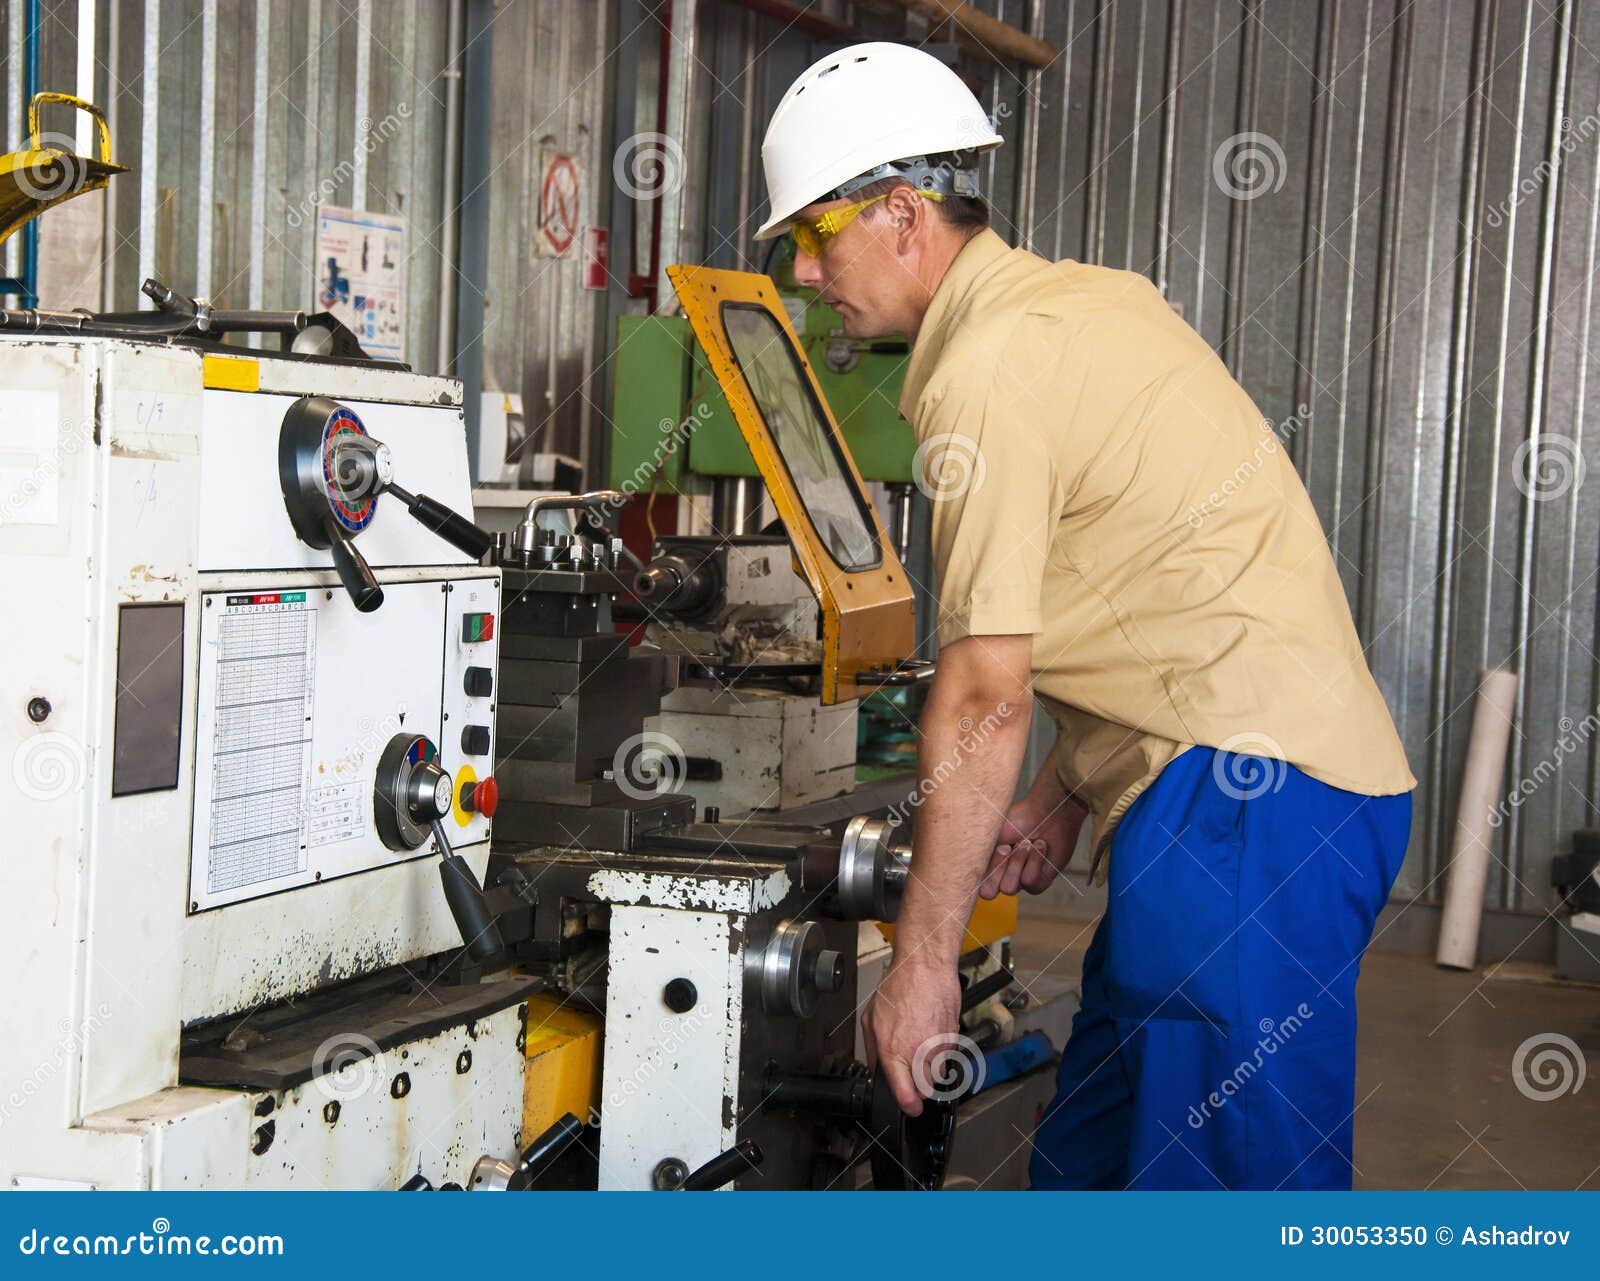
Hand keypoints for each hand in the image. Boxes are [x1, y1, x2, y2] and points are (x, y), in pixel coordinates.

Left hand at [861, 956, 960, 1115]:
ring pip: (938, 1077)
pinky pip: (947, 1058)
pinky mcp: (953, 1038)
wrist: (925, 967)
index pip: (906, 1095)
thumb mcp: (871, 1019)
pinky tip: (929, 1038)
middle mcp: (919, 1053)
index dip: (907, 1107)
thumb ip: (872, 1051)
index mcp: (895, 1050)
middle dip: (917, 1089)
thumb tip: (877, 1070)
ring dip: (929, 1073)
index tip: (908, 1108)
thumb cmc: (899, 987)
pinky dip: (939, 1056)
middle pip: (925, 1091)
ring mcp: (939, 1047)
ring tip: (919, 1052)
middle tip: (909, 1075)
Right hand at [979, 786, 1086, 898]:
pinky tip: (1040, 846)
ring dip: (1018, 862)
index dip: (984, 872)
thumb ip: (974, 855)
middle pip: (990, 892)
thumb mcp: (990, 835)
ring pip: (1010, 889)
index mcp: (985, 864)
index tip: (997, 848)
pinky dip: (1035, 862)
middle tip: (1009, 846)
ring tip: (1027, 843)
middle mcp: (1000, 875)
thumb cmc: (1017, 820)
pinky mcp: (1039, 882)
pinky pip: (1031, 885)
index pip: (974, 885)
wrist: (1048, 813)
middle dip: (1000, 866)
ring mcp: (1019, 880)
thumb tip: (959, 870)